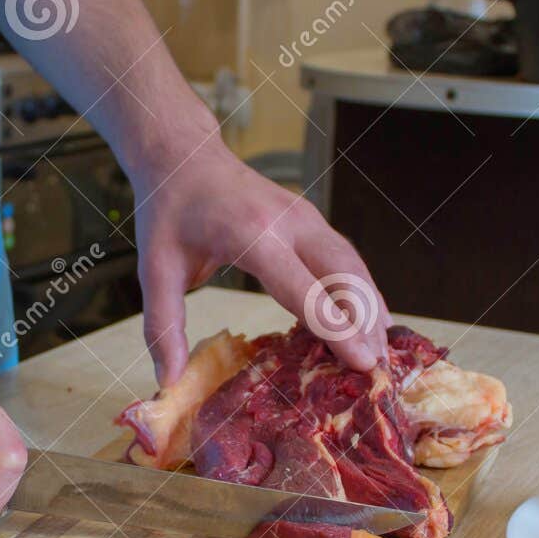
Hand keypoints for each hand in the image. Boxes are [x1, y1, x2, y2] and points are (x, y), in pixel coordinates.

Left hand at [129, 141, 388, 384]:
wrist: (184, 156)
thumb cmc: (169, 213)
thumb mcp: (155, 269)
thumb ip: (162, 326)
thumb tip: (170, 381)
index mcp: (252, 234)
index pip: (304, 289)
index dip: (337, 329)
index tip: (363, 362)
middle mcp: (289, 222)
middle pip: (344, 276)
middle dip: (366, 324)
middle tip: (380, 370)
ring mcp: (306, 217)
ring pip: (353, 266)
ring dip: (371, 308)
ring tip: (383, 354)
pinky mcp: (312, 221)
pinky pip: (345, 259)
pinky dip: (361, 291)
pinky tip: (371, 322)